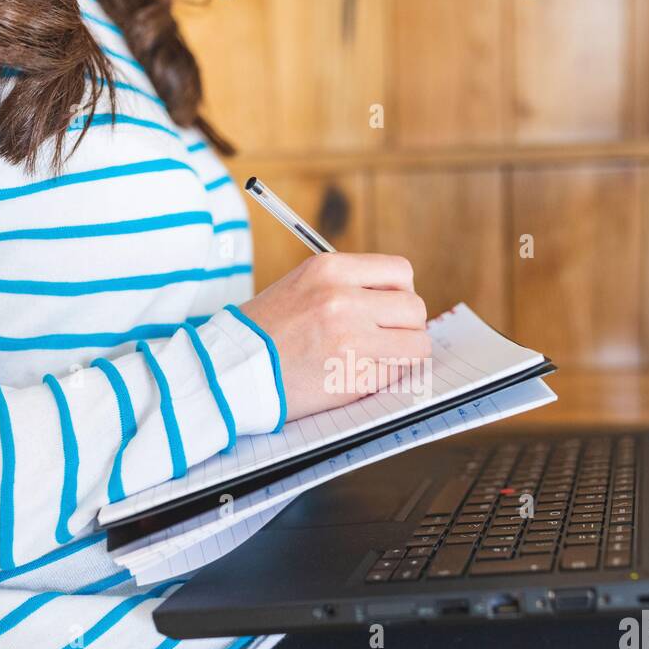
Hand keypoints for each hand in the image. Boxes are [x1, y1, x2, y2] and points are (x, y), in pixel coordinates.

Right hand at [238, 253, 431, 420]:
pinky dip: (384, 378)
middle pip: (414, 308)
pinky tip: (356, 376)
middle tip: (385, 338)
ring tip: (375, 358)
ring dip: (402, 354)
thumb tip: (398, 299)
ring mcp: (351, 339)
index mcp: (330, 270)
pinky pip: (396, 375)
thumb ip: (348, 285)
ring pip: (416, 344)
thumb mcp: (302, 285)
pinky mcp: (354, 377)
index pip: (401, 271)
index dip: (401, 292)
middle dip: (406, 326)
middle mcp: (343, 299)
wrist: (231, 371)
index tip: (390, 308)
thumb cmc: (265, 331)